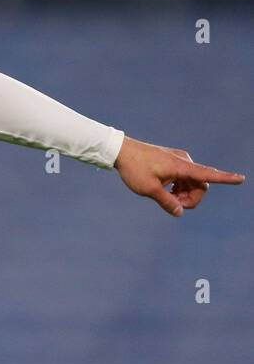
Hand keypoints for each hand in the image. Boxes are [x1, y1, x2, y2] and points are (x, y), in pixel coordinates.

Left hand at [114, 136, 243, 216]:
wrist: (121, 150)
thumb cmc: (134, 168)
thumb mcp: (148, 189)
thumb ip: (166, 202)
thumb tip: (180, 212)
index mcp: (181, 167)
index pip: (207, 174)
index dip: (225, 178)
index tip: (241, 178)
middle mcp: (184, 161)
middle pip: (200, 186)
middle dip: (191, 199)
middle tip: (173, 205)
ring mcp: (179, 161)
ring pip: (192, 183)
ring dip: (184, 194)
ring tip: (166, 197)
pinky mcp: (173, 162)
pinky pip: (184, 178)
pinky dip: (179, 187)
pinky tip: (166, 191)